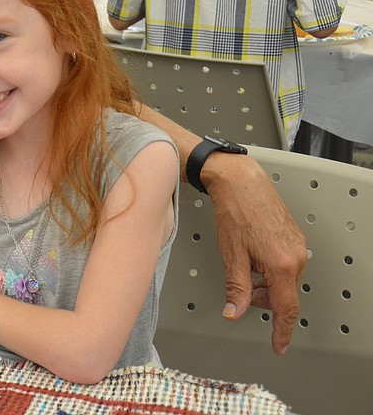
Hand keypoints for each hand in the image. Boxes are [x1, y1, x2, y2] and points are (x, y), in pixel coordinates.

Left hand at [203, 153, 305, 354]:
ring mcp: (297, 246)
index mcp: (282, 264)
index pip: (285, 309)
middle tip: (239, 287)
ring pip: (282, 280)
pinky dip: (268, 268)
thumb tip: (233, 312)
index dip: (282, 331)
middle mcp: (296, 256)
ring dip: (263, 282)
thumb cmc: (234, 211)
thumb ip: (235, 288)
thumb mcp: (231, 255)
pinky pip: (284, 265)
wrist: (240, 182)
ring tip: (243, 264)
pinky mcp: (294, 237)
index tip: (279, 345)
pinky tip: (252, 254)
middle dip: (260, 297)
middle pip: (282, 295)